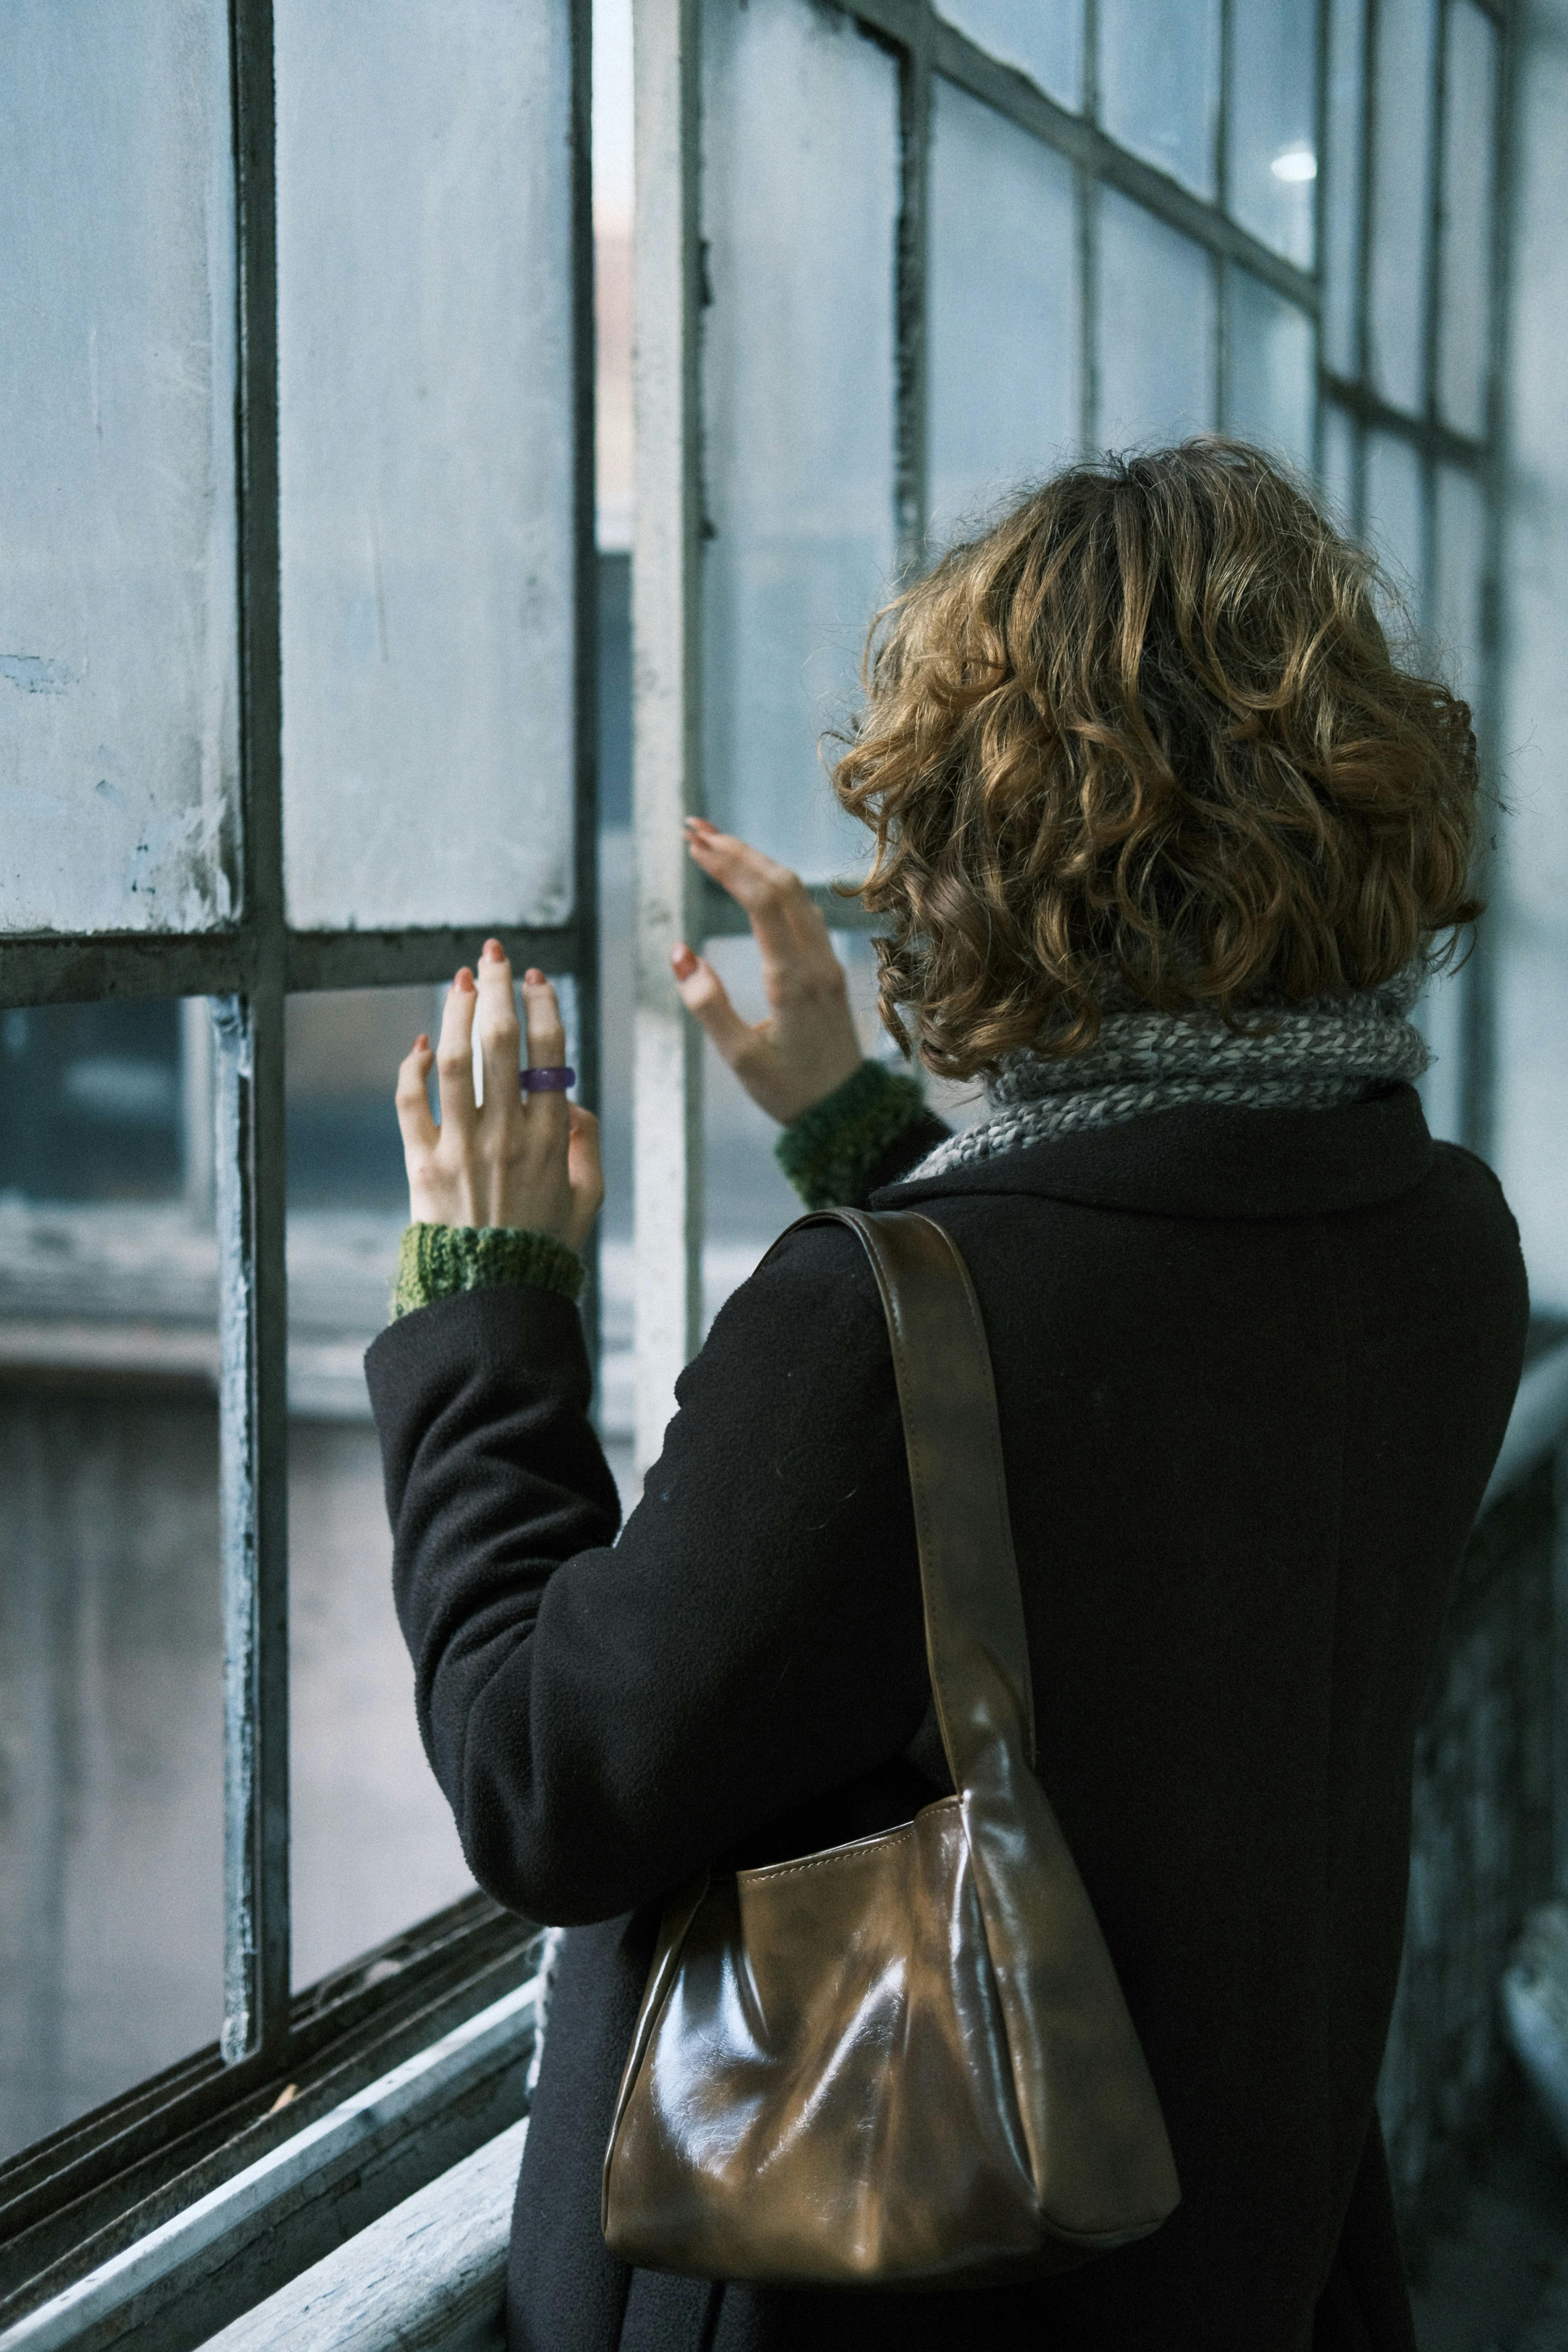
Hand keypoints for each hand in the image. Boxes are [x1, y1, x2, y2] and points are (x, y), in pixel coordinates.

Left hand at [395, 941, 603, 1248]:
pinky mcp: (422, 1165)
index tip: (535, 979)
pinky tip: (421, 1042)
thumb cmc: (544, 1247)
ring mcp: (461, 1149)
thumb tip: (569, 1099)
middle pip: (500, 1042)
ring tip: (458, 980)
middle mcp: (507, 1136)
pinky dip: (411, 1066)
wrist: (491, 1297)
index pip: (549, 1053)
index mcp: (552, 1140)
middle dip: (497, 989)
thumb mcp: (587, 1199)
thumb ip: (586, 1144)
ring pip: (453, 1060)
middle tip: (494, 955)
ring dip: (454, 1011)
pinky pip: (410, 1102)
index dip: (543, 1006)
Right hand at [672, 819, 863, 1124]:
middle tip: (693, 828)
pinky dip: (773, 883)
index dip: (727, 865)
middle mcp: (815, 960)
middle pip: (780, 883)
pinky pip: (803, 909)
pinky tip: (751, 878)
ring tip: (714, 843)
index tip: (693, 844)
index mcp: (792, 979)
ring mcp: (827, 960)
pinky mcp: (829, 967)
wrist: (847, 1112)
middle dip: (737, 850)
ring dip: (756, 861)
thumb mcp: (740, 1059)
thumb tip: (679, 951)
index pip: (761, 900)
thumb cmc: (791, 1091)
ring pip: (796, 892)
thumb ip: (708, 1004)